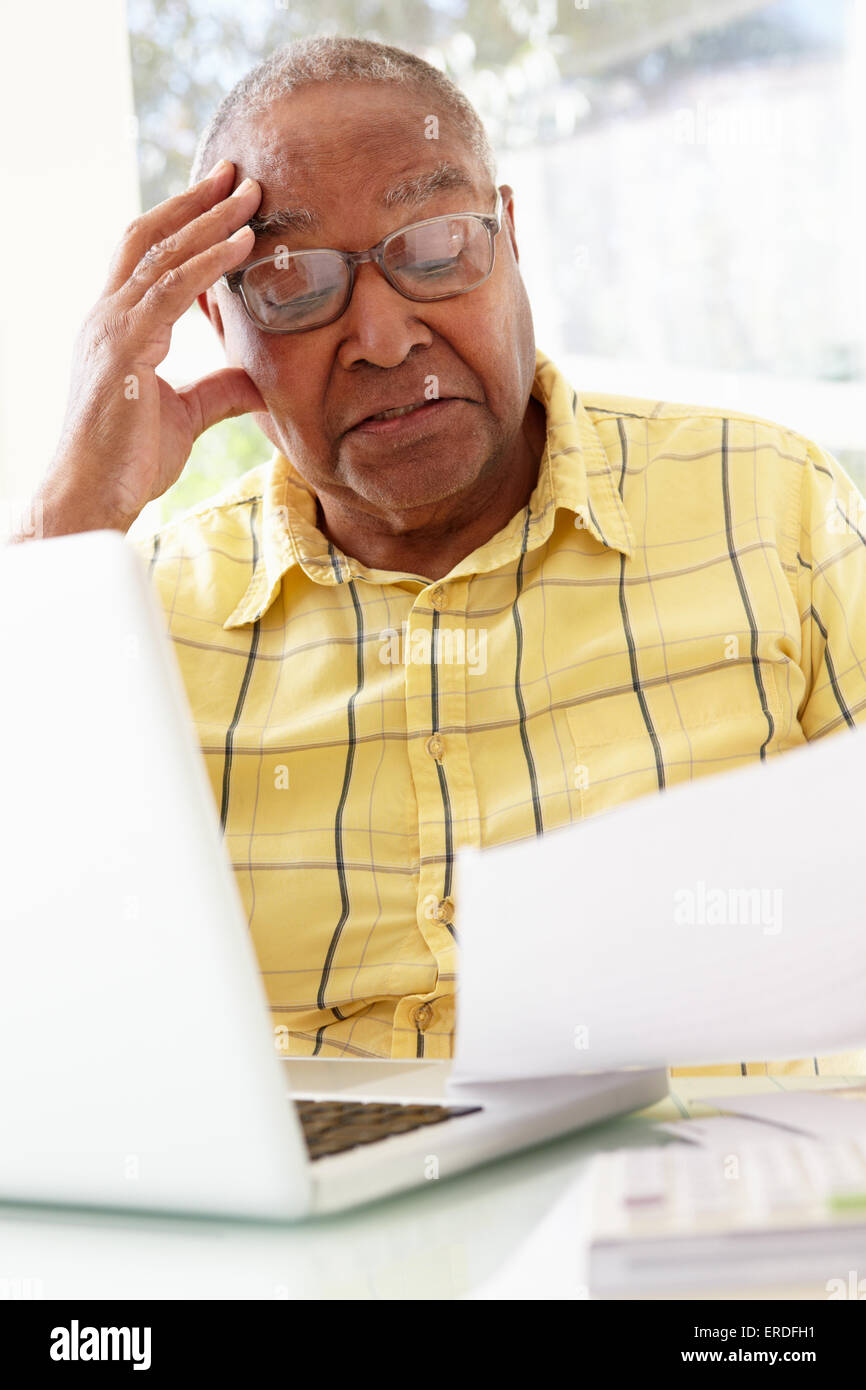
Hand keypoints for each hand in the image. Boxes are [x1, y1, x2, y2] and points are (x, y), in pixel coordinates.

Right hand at [37, 159, 264, 534]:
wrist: (91, 498)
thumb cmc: (128, 462)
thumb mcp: (186, 417)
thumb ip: (219, 392)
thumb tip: (257, 381)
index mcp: (116, 326)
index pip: (147, 256)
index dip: (184, 223)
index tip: (224, 197)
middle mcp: (106, 315)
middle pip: (149, 236)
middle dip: (194, 200)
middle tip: (238, 171)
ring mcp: (110, 327)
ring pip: (163, 254)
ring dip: (211, 219)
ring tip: (252, 193)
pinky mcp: (123, 347)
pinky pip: (172, 290)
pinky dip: (209, 262)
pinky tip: (242, 243)